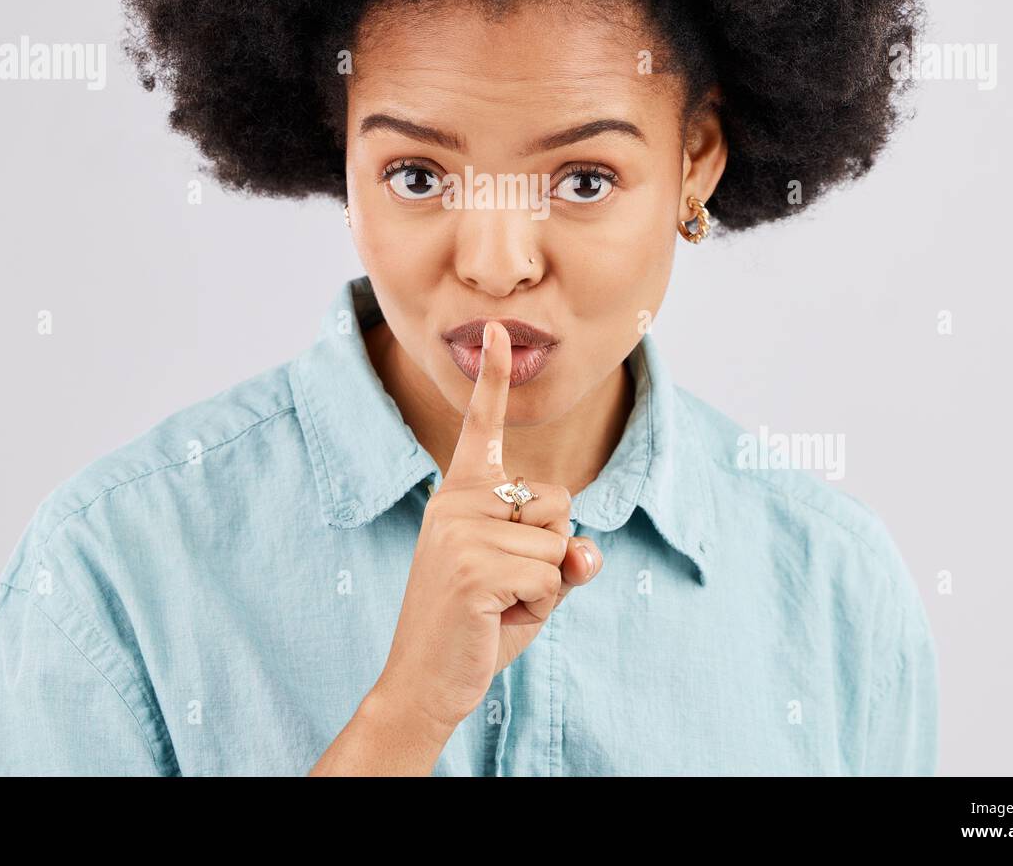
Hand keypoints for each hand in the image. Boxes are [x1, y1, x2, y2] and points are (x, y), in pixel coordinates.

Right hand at [372, 320, 603, 740]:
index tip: (500, 329)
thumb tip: (589, 551)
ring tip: (499, 607)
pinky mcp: (474, 569)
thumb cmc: (478, 626)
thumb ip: (561, 555)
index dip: (494, 377)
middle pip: (558, 502)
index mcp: (460, 494)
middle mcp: (456, 502)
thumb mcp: (528, 582)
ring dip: (545, 587)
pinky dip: (540, 608)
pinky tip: (497, 620)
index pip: (480, 427)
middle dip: (551, 554)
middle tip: (503, 590)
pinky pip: (552, 577)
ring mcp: (461, 533)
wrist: (423, 683)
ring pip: (559, 544)